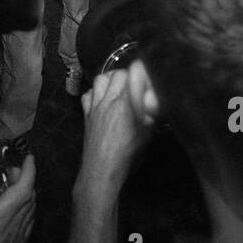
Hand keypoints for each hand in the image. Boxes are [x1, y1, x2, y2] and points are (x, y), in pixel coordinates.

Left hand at [76, 70, 152, 197]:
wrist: (101, 169)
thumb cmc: (127, 154)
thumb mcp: (146, 135)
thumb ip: (151, 116)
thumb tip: (156, 101)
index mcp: (124, 103)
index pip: (131, 75)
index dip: (141, 73)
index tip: (147, 78)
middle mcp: (107, 100)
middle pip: (116, 74)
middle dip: (127, 76)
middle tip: (135, 86)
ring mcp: (94, 106)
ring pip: (100, 80)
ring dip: (110, 80)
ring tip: (119, 89)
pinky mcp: (86, 114)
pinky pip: (88, 94)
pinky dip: (95, 92)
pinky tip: (102, 100)